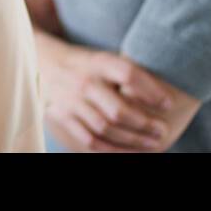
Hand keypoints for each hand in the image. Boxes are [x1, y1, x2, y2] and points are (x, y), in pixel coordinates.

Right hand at [36, 34, 175, 152]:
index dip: (151, 91)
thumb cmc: (85, 64)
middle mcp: (83, 81)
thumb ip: (126, 72)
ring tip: (153, 144)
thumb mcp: (103, 58)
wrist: (42, 62)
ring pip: (106, 129)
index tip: (169, 104)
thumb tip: (164, 96)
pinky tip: (129, 152)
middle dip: (144, 124)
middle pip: (117, 109)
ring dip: (133, 141)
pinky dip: (112, 150)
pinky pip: (90, 140)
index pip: (127, 74)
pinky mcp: (63, 117)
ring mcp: (71, 101)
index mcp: (97, 62)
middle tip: (162, 131)